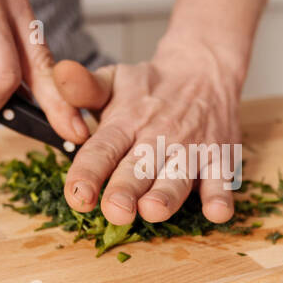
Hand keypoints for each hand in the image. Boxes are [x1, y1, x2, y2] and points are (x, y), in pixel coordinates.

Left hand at [54, 39, 245, 225]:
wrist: (204, 70)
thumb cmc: (151, 87)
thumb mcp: (113, 79)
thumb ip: (84, 87)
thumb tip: (60, 74)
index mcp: (126, 122)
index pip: (102, 149)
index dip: (88, 173)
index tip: (76, 195)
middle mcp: (157, 138)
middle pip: (138, 168)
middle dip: (126, 190)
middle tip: (115, 210)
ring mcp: (191, 149)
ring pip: (177, 177)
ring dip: (166, 195)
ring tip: (153, 210)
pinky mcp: (219, 158)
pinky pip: (223, 180)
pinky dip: (221, 197)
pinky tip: (217, 213)